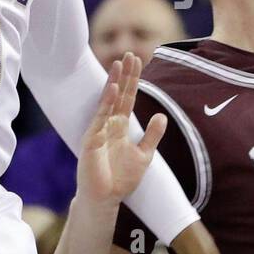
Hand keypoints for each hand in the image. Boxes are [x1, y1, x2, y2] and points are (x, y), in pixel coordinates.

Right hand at [76, 53, 166, 207]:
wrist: (105, 199)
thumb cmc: (121, 179)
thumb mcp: (144, 155)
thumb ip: (152, 136)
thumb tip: (162, 115)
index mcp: (120, 126)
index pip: (128, 98)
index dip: (133, 80)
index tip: (137, 61)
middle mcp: (109, 124)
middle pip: (118, 94)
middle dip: (124, 75)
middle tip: (129, 54)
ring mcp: (99, 130)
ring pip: (108, 101)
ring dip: (114, 82)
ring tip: (118, 63)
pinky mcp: (91, 139)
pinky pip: (100, 117)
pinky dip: (106, 102)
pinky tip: (112, 88)